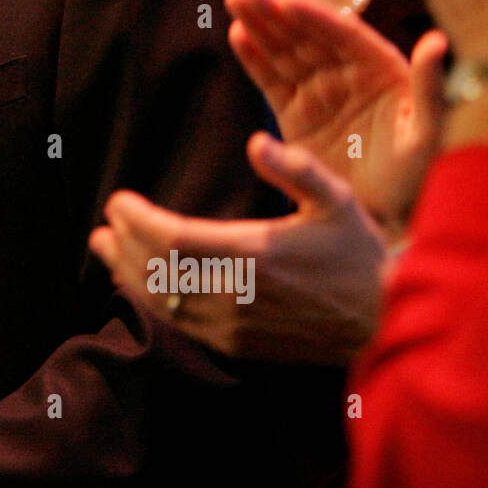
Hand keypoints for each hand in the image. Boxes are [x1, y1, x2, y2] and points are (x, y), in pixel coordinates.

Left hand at [90, 132, 387, 364]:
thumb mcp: (337, 199)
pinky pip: (180, 324)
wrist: (384, 322)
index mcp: (256, 254)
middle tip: (103, 224)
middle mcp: (237, 294)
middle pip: (157, 270)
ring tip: (104, 249)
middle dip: (122, 245)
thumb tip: (256, 141)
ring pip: (162, 301)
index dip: (136, 220)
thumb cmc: (358, 253)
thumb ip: (296, 168)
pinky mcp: (238, 346)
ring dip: (127, 273)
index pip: (172, 238)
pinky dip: (151, 302)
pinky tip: (136, 286)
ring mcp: (234, 326)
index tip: (117, 201)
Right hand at [225, 0, 447, 231]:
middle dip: (275, 11)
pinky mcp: (296, 114)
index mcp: (382, 69)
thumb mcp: (429, 134)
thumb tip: (436, 41)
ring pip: (284, 51)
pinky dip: (254, 58)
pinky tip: (237, 34)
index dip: (315, 16)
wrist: (387, 219)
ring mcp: (319, 92)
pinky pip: (271, 81)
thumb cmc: (417, 177)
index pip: (343, 34)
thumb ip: (430, 88)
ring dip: (259, 24)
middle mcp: (348, 73)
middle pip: (307, 34)